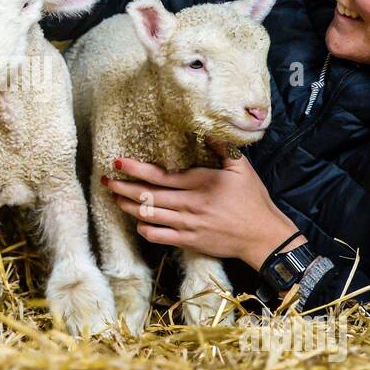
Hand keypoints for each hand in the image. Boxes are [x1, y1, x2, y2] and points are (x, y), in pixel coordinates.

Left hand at [101, 148, 303, 268]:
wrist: (262, 236)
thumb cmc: (253, 199)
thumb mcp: (242, 168)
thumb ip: (222, 147)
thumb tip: (207, 127)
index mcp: (200, 183)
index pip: (160, 176)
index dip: (136, 169)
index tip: (118, 162)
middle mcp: (190, 205)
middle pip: (148, 196)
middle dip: (123, 188)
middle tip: (106, 181)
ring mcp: (188, 225)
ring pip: (149, 216)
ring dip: (129, 207)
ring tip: (115, 198)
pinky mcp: (190, 242)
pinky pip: (160, 237)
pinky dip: (145, 229)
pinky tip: (138, 221)